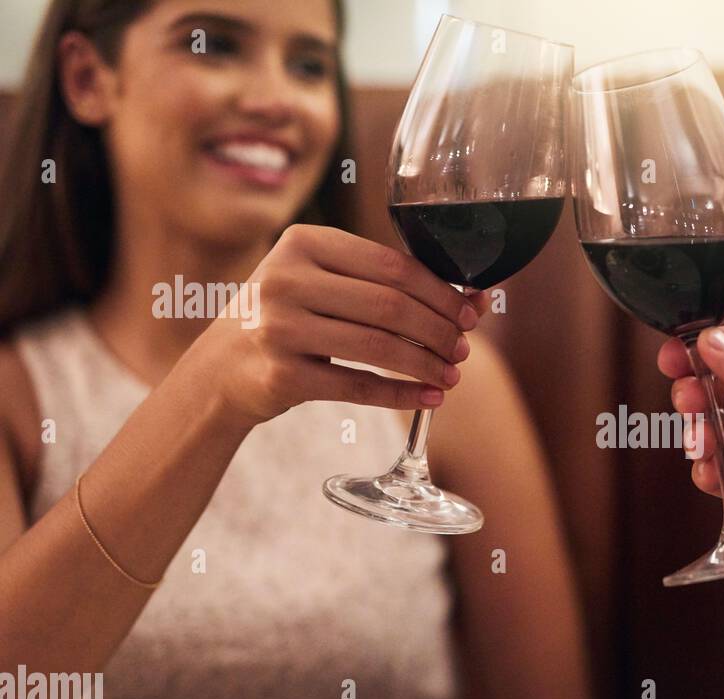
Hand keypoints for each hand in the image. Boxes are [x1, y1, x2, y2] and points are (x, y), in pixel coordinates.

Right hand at [193, 224, 488, 428]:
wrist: (220, 368)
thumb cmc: (288, 319)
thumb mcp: (319, 283)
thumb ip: (383, 284)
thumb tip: (473, 300)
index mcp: (303, 243)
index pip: (392, 266)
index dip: (441, 293)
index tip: (470, 314)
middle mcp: (286, 279)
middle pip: (390, 306)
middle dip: (438, 331)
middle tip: (462, 349)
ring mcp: (280, 328)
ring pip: (378, 347)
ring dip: (425, 365)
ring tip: (450, 376)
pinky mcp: (281, 375)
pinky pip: (357, 386)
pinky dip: (400, 395)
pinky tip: (428, 399)